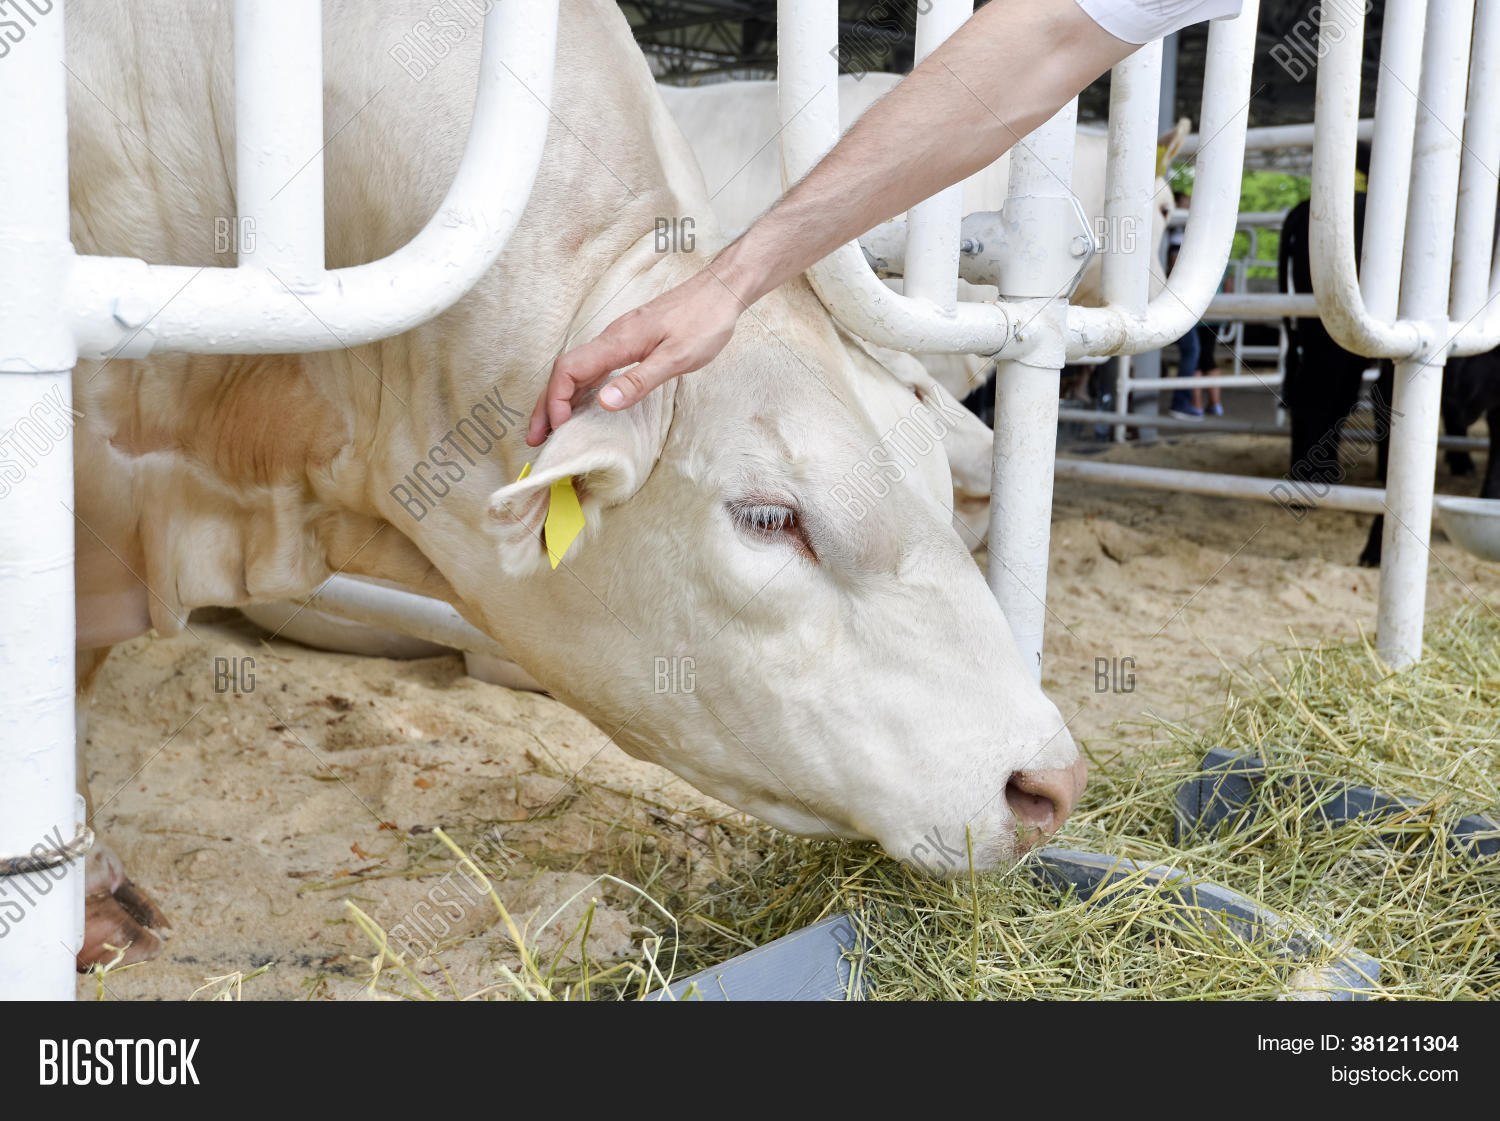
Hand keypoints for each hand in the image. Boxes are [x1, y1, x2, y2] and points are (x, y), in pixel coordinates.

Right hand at [527, 267, 745, 444]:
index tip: (557, 427)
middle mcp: (611, 338)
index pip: (568, 369)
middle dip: (546, 404)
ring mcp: (618, 339)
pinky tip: (582, 404)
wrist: (720, 291)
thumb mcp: (677, 357)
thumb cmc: (704, 321)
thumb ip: (639, 380)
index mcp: (617, 341)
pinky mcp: (629, 341)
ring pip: (577, 369)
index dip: (556, 399)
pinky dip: (580, 388)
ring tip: (552, 428)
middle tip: (535, 437)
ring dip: (561, 398)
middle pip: (565, 371)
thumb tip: (604, 402)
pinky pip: (594, 366)